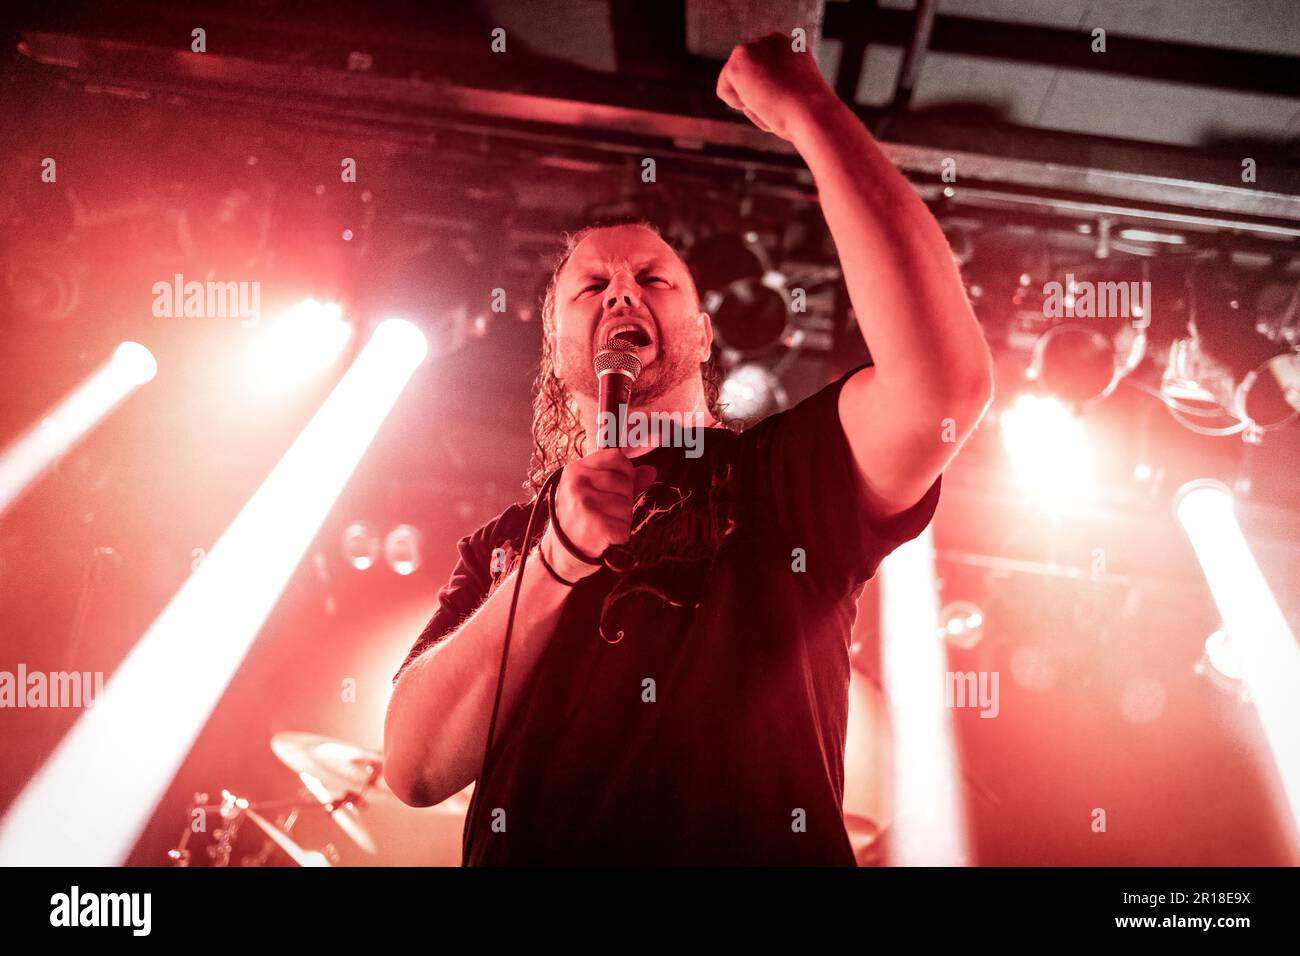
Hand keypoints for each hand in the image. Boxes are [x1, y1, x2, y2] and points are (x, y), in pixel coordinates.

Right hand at [542, 449, 656, 581]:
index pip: (616, 458)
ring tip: (603, 525)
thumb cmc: (582, 518)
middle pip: (625, 483)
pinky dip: (619, 536)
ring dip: (621, 520)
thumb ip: (625, 479)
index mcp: (576, 469)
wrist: (562, 552)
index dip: (626, 474)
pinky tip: (605, 537)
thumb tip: (651, 471)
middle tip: (604, 512)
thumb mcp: (596, 492)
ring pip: (627, 506)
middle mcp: (577, 483)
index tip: (615, 489)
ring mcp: (583, 503)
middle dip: (624, 501)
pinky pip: (624, 527)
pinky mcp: (593, 525)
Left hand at [716, 32, 837, 142]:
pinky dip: (736, 104)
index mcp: (792, 47)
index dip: (769, 95)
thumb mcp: (795, 103)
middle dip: (756, 95)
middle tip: (778, 104)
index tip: (786, 103)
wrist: (813, 113)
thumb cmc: (807, 118)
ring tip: (771, 103)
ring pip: (734, 81)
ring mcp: (756, 46)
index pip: (763, 73)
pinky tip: (759, 101)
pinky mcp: (739, 58)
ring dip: (749, 100)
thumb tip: (747, 104)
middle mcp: (774, 40)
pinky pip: (723, 90)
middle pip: (746, 75)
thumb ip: (775, 93)